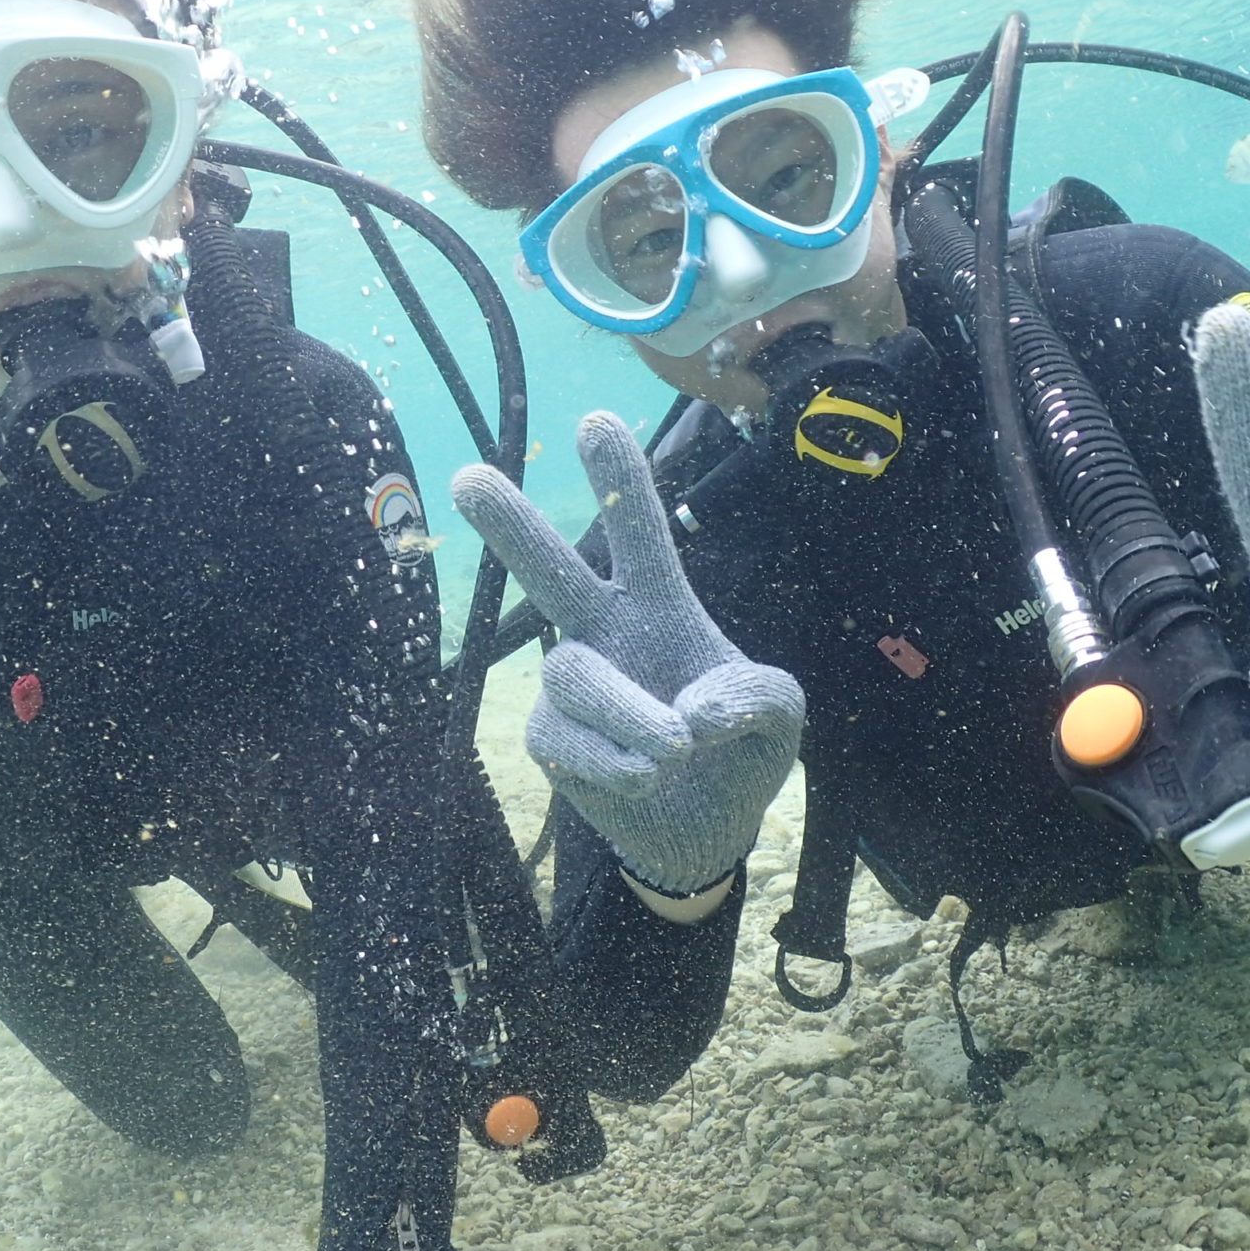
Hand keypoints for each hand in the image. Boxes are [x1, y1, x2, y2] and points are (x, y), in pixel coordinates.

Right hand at [450, 411, 804, 897]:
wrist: (707, 830)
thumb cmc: (739, 750)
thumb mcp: (781, 715)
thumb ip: (759, 697)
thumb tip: (691, 712)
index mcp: (659, 605)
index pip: (637, 533)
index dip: (620, 480)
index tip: (594, 420)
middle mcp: (604, 631)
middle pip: (551, 571)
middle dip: (511, 526)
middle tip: (468, 478)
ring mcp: (572, 684)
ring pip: (574, 675)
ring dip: (631, 714)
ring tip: (675, 750)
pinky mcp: (552, 740)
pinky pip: (568, 740)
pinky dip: (615, 762)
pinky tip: (643, 777)